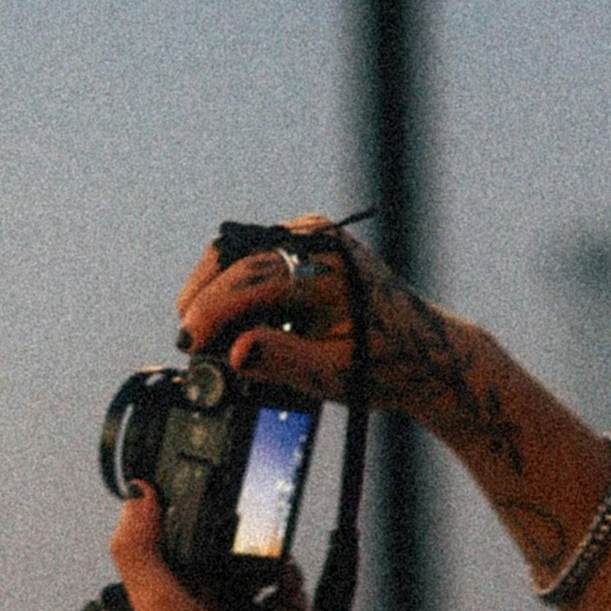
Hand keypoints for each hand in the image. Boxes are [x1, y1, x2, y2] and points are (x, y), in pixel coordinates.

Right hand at [177, 222, 470, 430]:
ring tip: (204, 333)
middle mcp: (317, 238)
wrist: (423, 350)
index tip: (187, 341)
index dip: (210, 310)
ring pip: (238, 248)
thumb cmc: (383, 366)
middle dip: (202, 297)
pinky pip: (254, 252)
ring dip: (214, 288)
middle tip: (187, 340)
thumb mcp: (334, 376)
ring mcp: (311, 233)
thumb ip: (285, 362)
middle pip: (234, 254)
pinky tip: (232, 319)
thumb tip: (237, 353)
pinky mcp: (306, 239)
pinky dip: (235, 283)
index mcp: (327, 268)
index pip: (250, 279)